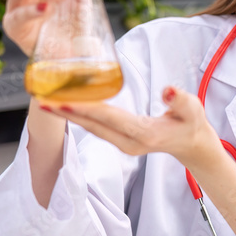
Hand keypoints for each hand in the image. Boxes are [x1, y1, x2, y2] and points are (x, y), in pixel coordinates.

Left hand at [40, 86, 223, 170]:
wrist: (191, 144)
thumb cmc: (192, 124)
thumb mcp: (193, 110)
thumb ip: (181, 100)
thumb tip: (167, 90)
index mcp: (144, 134)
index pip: (109, 118)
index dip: (86, 109)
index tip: (63, 101)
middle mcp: (129, 142)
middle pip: (93, 125)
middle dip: (67, 112)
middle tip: (42, 99)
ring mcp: (123, 144)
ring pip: (91, 128)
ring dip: (69, 115)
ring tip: (46, 101)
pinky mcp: (119, 140)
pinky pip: (95, 128)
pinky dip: (80, 116)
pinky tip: (66, 106)